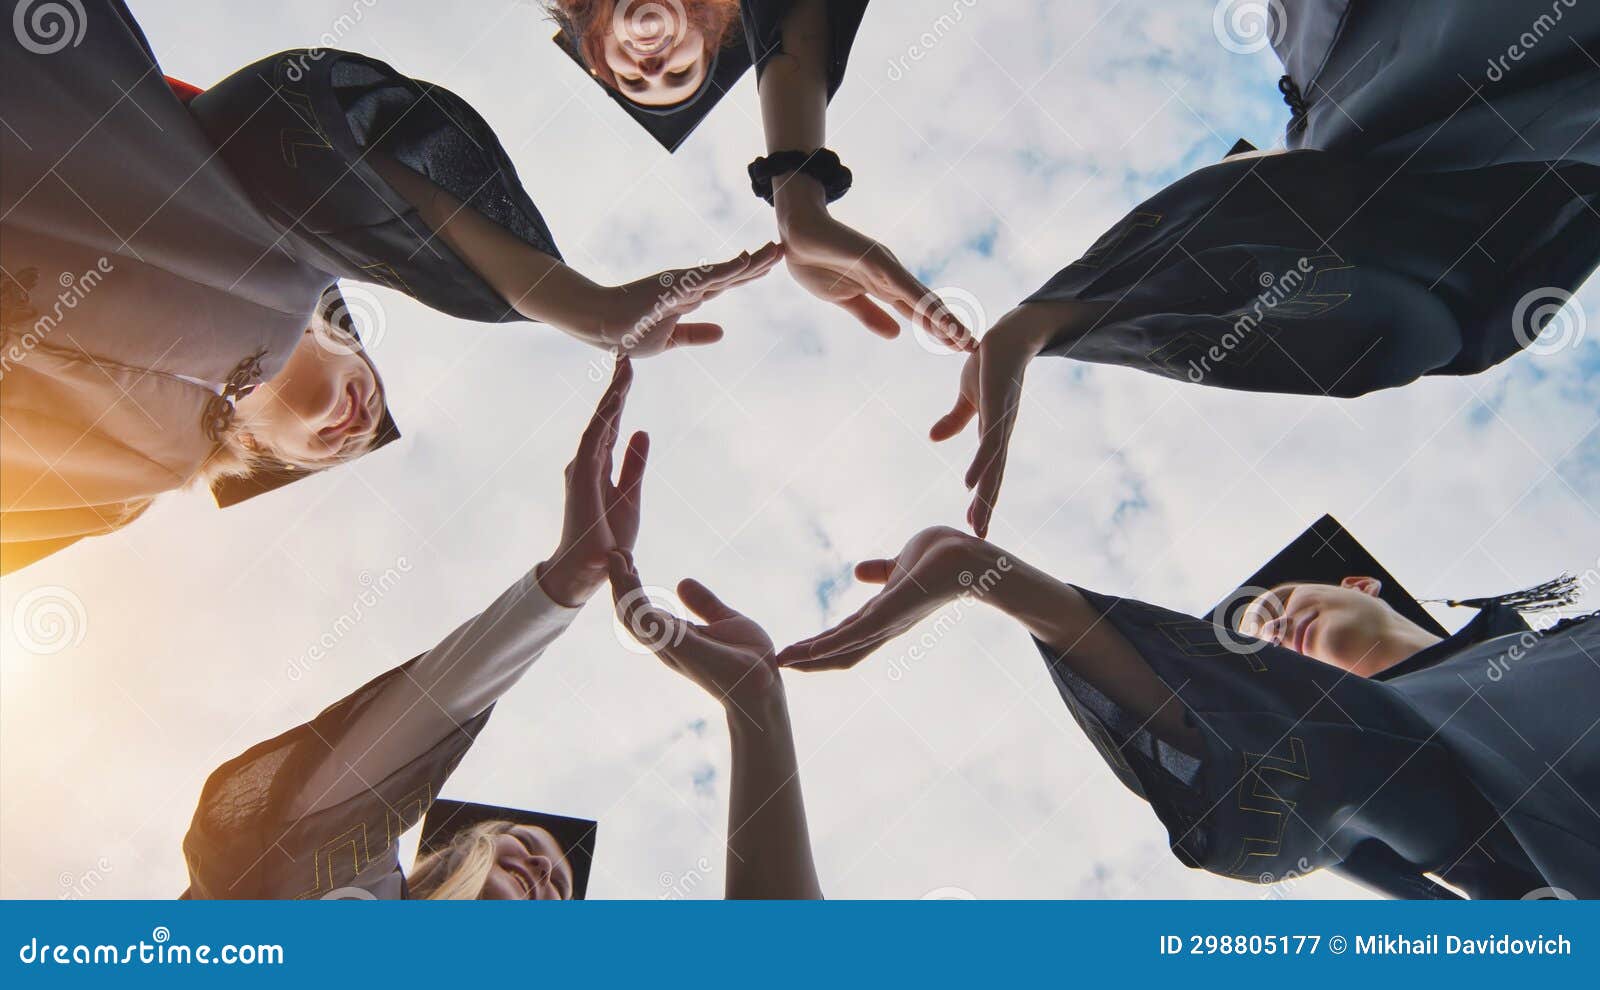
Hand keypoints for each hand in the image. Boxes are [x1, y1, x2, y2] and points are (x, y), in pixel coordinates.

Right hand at [537, 359, 648, 606]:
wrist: (591, 568)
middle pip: (604, 418)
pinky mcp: (581, 478)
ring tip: (623, 371)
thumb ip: (634, 464)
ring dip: (611, 398)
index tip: (629, 371)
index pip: (612, 424)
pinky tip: (614, 402)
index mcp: (599, 465)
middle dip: (615, 388)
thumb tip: (642, 431)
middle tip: (626, 357)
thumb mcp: (630, 493)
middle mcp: (587, 462)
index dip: (620, 398)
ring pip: (599, 424)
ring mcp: (582, 468)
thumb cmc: (608, 536)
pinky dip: (603, 421)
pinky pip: (593, 443)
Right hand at [585, 243, 783, 356]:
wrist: (601, 325)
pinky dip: (726, 269)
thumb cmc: (630, 331)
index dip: (751, 273)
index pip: (727, 282)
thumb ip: (694, 334)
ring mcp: (682, 284)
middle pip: (731, 274)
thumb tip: (722, 333)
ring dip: (750, 262)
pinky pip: (704, 277)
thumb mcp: (669, 339)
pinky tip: (746, 260)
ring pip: (724, 272)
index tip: (772, 262)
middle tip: (782, 248)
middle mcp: (689, 285)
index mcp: (690, 296)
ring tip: (773, 250)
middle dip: (759, 262)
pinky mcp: (673, 287)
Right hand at [608, 550, 781, 712]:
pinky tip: (628, 576)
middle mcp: (667, 643)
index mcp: (674, 637)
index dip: (629, 587)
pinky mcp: (683, 646)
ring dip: (622, 587)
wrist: (765, 684)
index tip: (626, 559)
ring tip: (617, 559)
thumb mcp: (726, 621)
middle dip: (619, 584)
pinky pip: (648, 621)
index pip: (640, 611)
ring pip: (632, 616)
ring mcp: (672, 646)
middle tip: (615, 553)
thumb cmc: (748, 659)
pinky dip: (634, 598)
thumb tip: (682, 583)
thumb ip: (704, 604)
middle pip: (629, 614)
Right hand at [776, 179, 971, 348]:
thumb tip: (897, 334)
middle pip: (927, 307)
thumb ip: (870, 315)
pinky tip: (935, 315)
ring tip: (964, 338)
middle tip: (975, 348)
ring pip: (920, 297)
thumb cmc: (817, 262)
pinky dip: (920, 301)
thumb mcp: (845, 299)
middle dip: (951, 328)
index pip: (919, 313)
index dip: (940, 331)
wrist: (796, 233)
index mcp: (885, 287)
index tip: (961, 348)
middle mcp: (892, 276)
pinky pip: (902, 284)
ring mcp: (886, 266)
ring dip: (942, 318)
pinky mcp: (874, 258)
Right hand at [776, 526, 1005, 670]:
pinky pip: (854, 635)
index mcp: (883, 614)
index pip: (844, 636)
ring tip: (781, 661)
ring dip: (811, 657)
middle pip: (840, 650)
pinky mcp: (890, 614)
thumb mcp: (900, 563)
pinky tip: (808, 652)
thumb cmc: (942, 557)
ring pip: (842, 648)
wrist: (970, 558)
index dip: (819, 645)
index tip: (791, 651)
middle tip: (775, 664)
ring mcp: (887, 622)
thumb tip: (858, 571)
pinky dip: (829, 646)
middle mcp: (884, 625)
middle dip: (808, 658)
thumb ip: (880, 571)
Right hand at [930, 302, 1075, 537]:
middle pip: (993, 477)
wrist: (1008, 335)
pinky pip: (988, 442)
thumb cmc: (990, 363)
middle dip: (986, 507)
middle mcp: (1001, 433)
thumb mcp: (967, 396)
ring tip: (977, 521)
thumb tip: (933, 438)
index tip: (973, 525)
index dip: (981, 498)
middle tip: (979, 537)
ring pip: (993, 467)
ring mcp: (1002, 422)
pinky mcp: (999, 407)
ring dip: (985, 495)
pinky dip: (980, 464)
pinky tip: (971, 483)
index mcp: (993, 433)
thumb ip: (954, 420)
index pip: (987, 472)